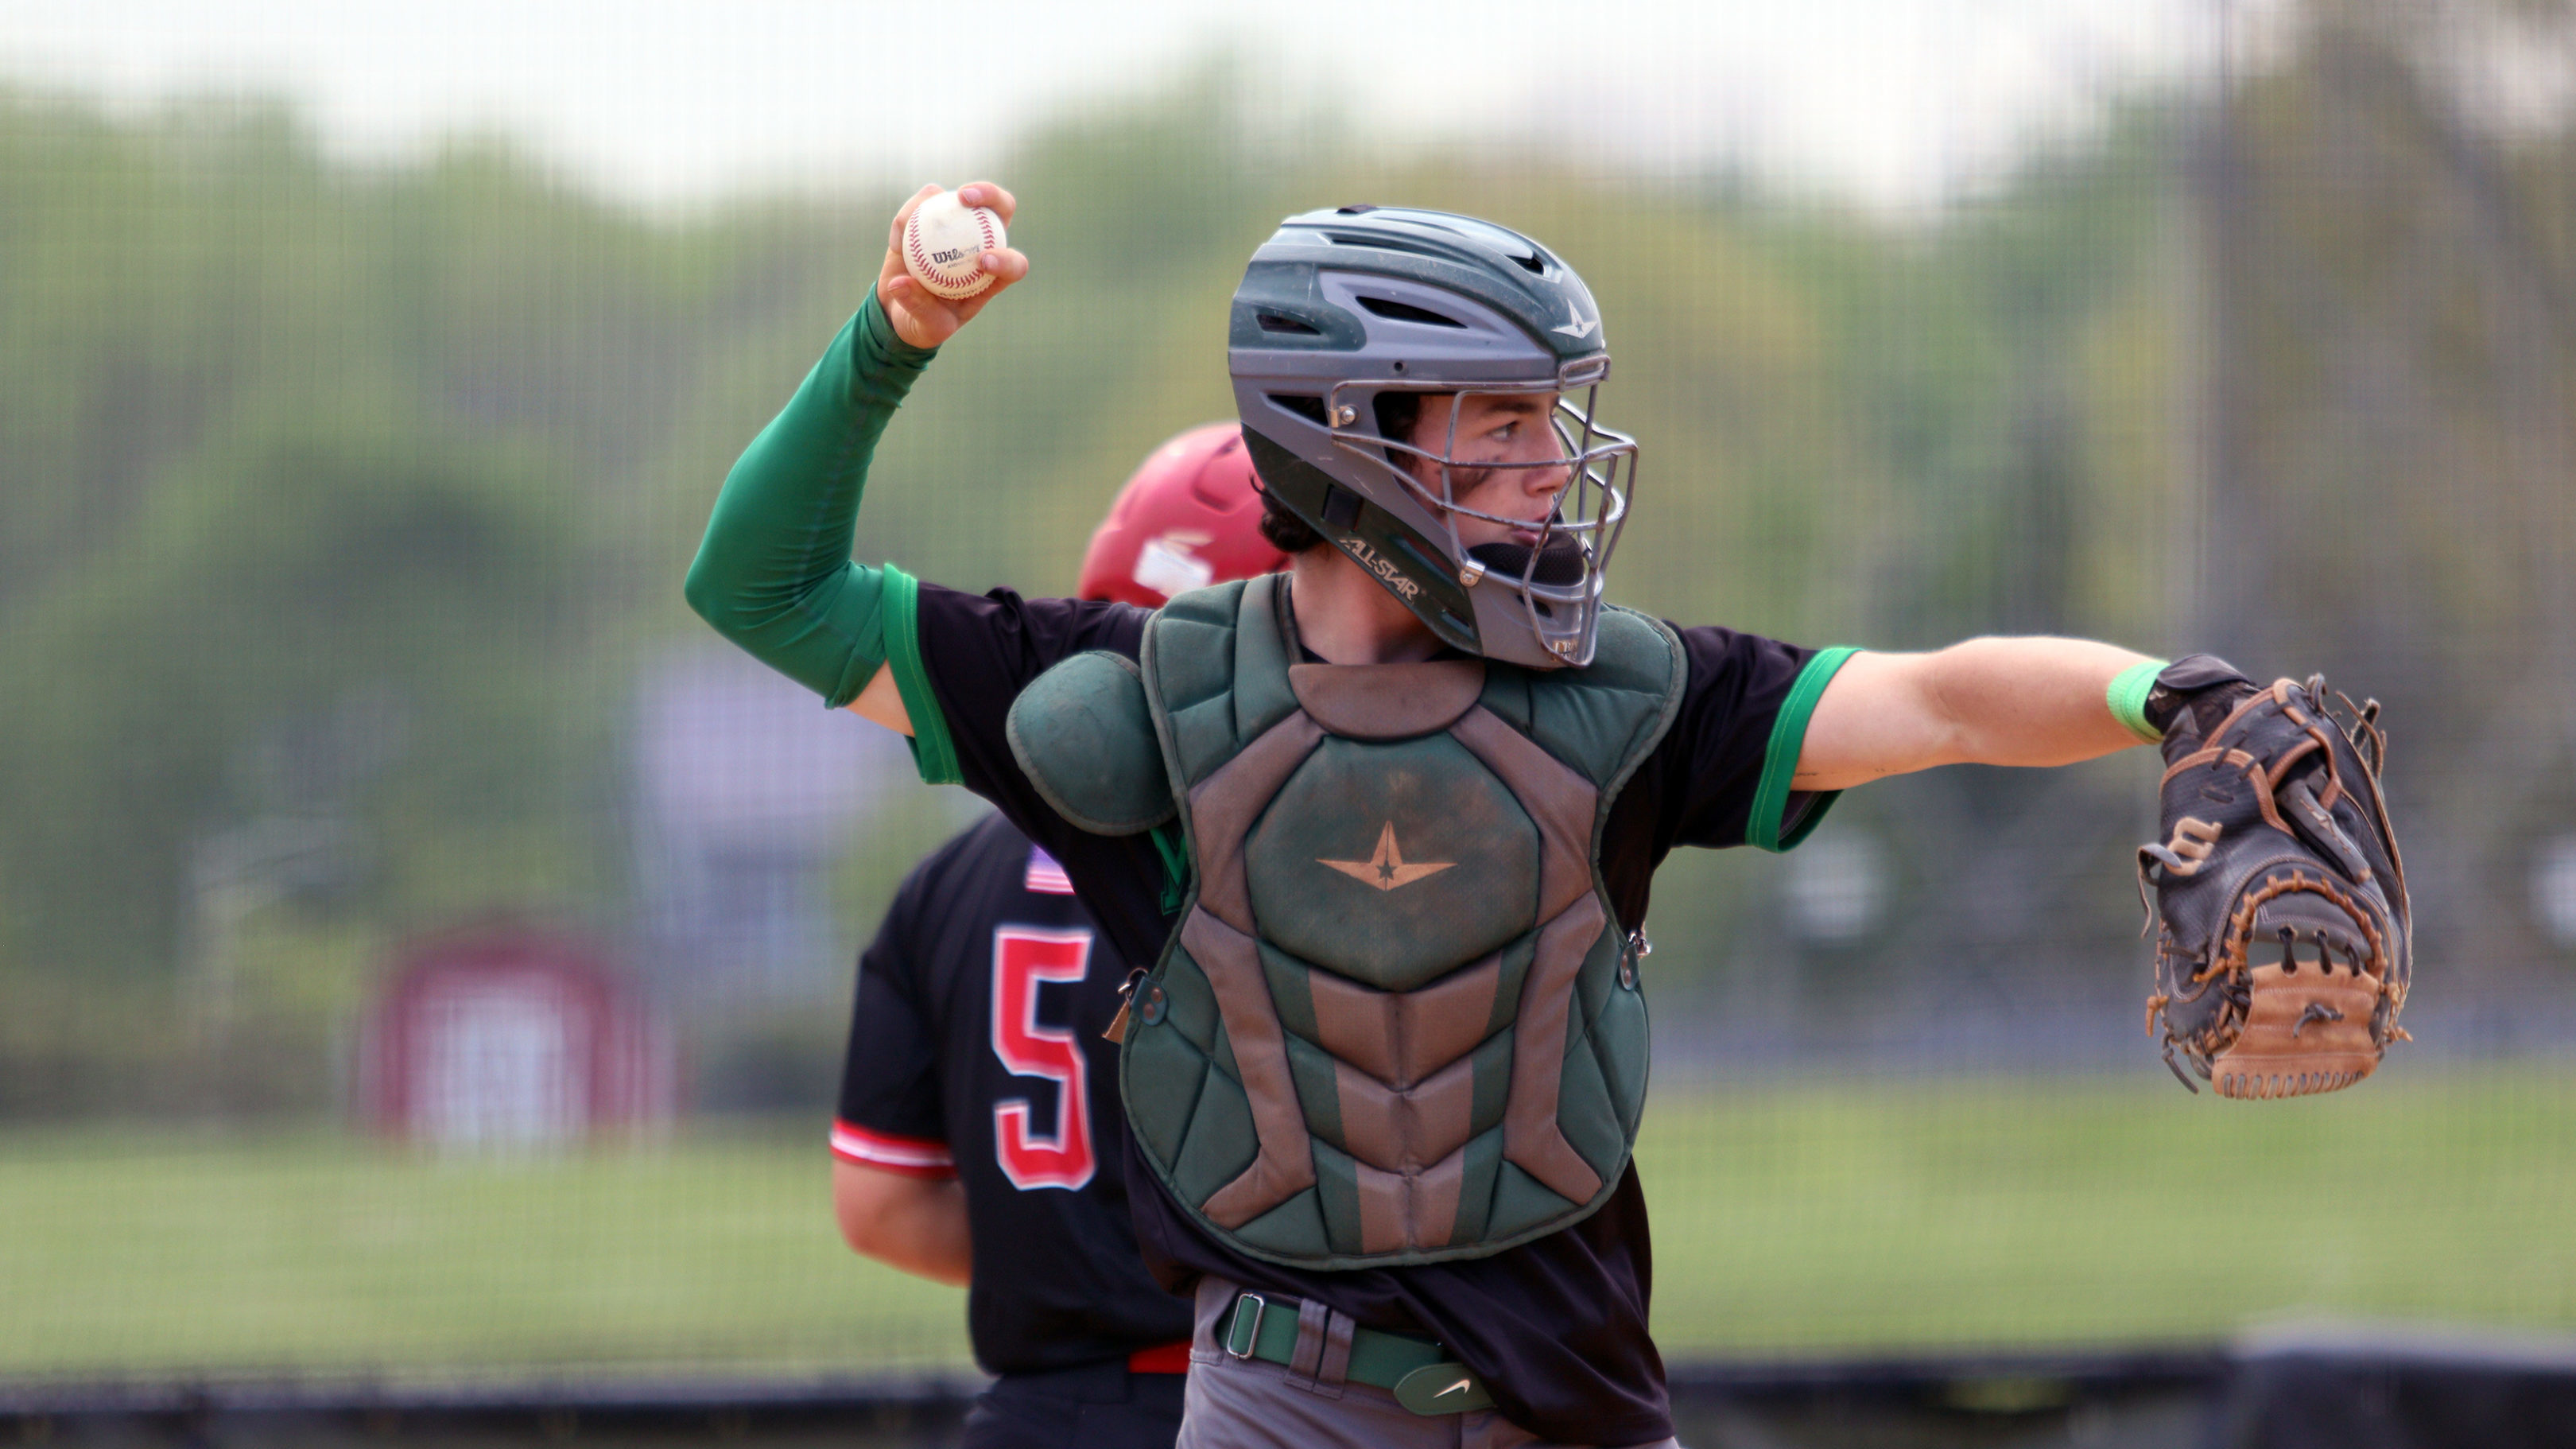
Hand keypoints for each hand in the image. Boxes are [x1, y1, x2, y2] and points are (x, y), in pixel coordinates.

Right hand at [876, 181, 1028, 348]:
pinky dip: (908, 214)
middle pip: (1001, 209)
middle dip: (990, 195)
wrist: (900, 307)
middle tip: (965, 198)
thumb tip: (900, 283)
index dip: (1006, 259)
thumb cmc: (924, 323)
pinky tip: (896, 240)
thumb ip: (918, 307)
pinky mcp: (933, 214)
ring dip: (941, 198)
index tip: (981, 262)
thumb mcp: (925, 327)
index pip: (1013, 264)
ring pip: (961, 198)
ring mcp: (960, 225)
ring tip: (912, 219)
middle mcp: (983, 243)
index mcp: (993, 277)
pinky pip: (925, 202)